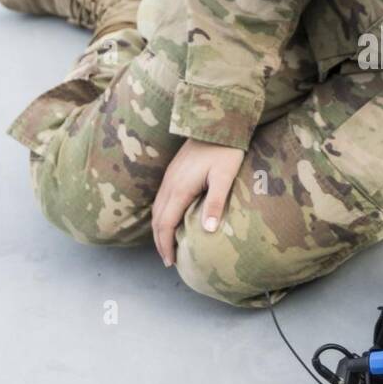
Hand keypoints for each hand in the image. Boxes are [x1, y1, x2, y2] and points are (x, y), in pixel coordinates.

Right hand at [152, 138, 244, 265]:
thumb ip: (216, 203)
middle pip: (157, 219)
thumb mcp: (224, 176)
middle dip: (160, 241)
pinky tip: (171, 220)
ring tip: (167, 245)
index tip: (171, 262)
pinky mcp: (173, 171)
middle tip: (168, 260)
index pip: (166, 224)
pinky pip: (161, 199)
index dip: (166, 245)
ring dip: (159, 229)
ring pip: (156, 209)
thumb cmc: (225, 149)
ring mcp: (169, 176)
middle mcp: (170, 184)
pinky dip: (162, 215)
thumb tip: (208, 231)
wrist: (216, 121)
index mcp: (180, 188)